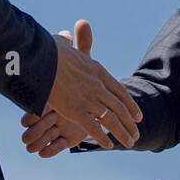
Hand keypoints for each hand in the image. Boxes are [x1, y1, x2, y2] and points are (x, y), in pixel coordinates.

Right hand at [36, 19, 139, 150]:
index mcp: (97, 70)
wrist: (41, 58)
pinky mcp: (76, 111)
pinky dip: (102, 137)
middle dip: (129, 122)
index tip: (137, 115)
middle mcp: (97, 86)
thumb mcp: (64, 44)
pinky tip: (109, 145)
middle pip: (119, 107)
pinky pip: (93, 127)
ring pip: (111, 120)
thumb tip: (68, 33)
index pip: (119, 90)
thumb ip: (70, 42)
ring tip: (131, 142)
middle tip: (137, 133)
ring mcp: (88, 99)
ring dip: (122, 133)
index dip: (130, 104)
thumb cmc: (49, 50)